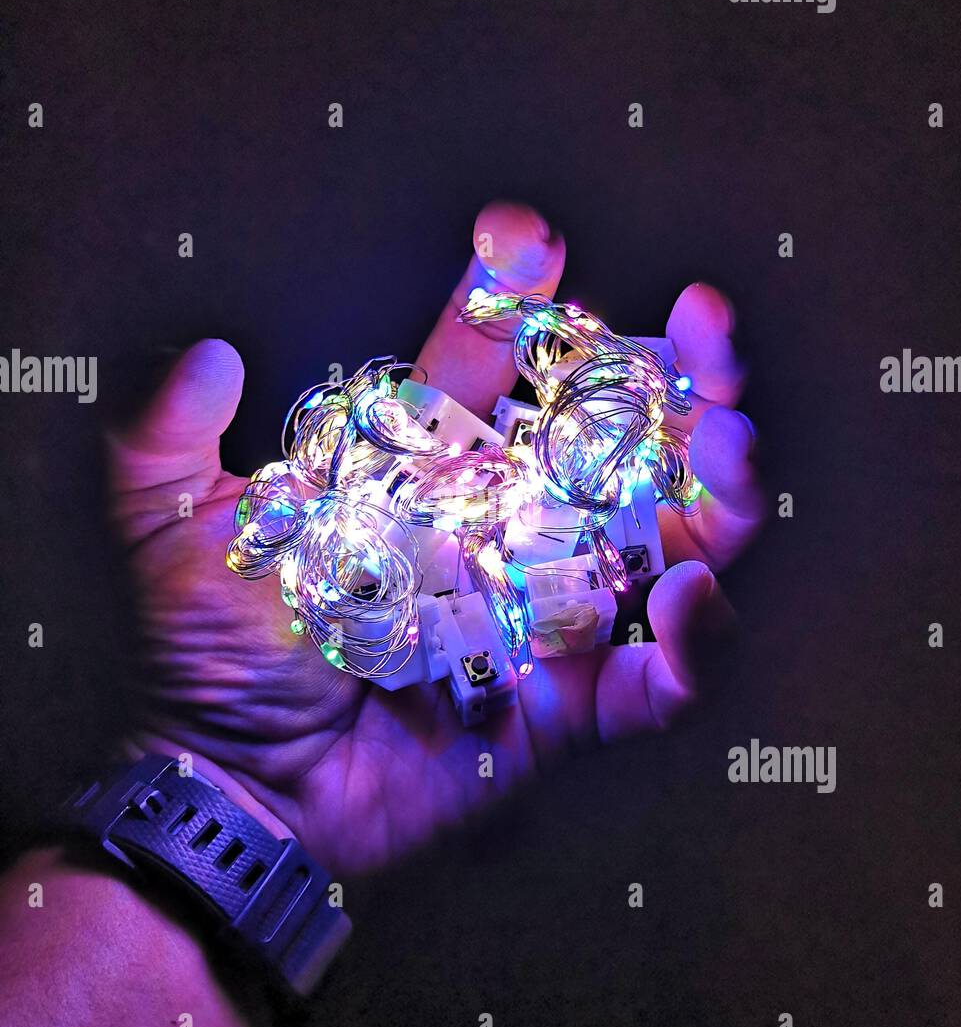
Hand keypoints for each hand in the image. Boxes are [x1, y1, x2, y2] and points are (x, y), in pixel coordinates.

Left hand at [108, 203, 762, 872]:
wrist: (236, 784)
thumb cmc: (211, 658)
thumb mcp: (172, 530)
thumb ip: (166, 436)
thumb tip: (208, 354)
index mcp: (431, 472)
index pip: (497, 366)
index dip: (521, 299)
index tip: (524, 242)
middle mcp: (505, 528)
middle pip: (620, 440)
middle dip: (675, 376)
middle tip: (702, 327)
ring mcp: (547, 614)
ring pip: (670, 542)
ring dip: (719, 489)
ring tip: (727, 442)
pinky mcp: (569, 706)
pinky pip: (654, 679)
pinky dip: (691, 645)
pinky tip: (688, 597)